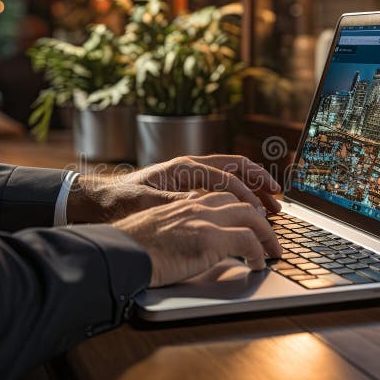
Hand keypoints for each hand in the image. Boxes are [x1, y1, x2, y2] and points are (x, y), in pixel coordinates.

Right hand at [113, 192, 281, 286]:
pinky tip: (259, 264)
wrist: (119, 254)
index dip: (242, 201)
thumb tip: (191, 245)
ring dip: (267, 234)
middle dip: (261, 214)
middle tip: (272, 231)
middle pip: (240, 200)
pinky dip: (259, 252)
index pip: (222, 191)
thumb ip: (178, 228)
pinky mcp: (209, 237)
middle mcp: (195, 203)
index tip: (255, 214)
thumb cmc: (130, 249)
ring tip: (273, 250)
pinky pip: (248, 240)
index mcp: (182, 200)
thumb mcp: (158, 230)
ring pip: (251, 216)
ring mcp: (204, 218)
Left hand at [120, 155, 281, 212]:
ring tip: (272, 204)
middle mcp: (191, 167)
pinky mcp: (189, 185)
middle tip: (278, 199)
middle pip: (237, 167)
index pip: (227, 178)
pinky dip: (240, 193)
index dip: (247, 195)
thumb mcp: (149, 202)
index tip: (261, 213)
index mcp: (185, 167)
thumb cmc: (122, 200)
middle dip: (260, 182)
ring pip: (233, 175)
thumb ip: (176, 203)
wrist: (101, 200)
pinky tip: (247, 209)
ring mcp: (191, 175)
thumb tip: (203, 205)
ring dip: (254, 187)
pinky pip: (223, 185)